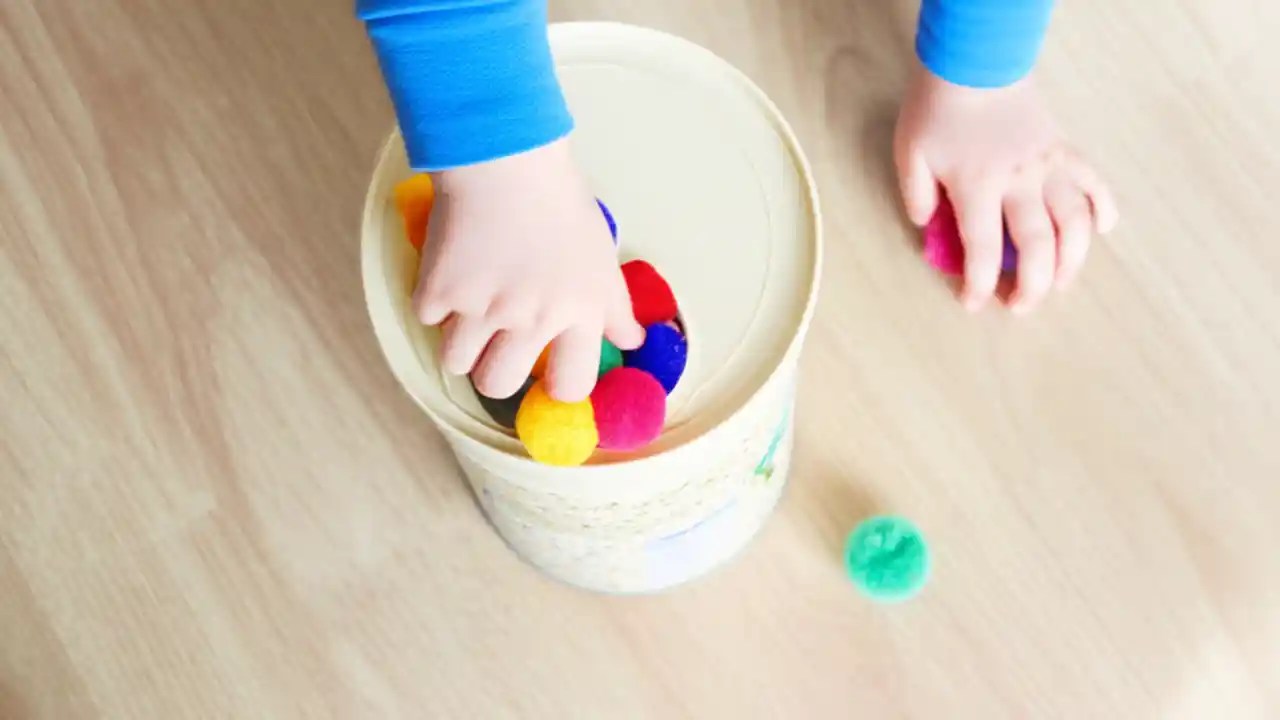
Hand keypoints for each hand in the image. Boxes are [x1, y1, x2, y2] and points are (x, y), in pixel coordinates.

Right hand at [414, 137, 643, 401]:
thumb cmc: (559, 202)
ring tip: (470, 308)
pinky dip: (434, 301)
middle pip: (497, 386)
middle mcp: (531, 319)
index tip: (549, 375)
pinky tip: (451, 269)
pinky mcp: (438, 290)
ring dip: (460, 342)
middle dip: (494, 372)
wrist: (504, 158)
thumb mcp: (600, 256)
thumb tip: (630, 341)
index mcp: (577, 313)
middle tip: (496, 346)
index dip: (558, 388)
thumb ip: (614, 307)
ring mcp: (480, 308)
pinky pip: (427, 319)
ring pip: (455, 362)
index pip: (571, 387)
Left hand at [894, 62, 1118, 312]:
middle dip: (1033, 285)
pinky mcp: (1065, 150)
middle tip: (1021, 307)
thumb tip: (929, 229)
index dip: (978, 284)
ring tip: (1060, 285)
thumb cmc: (937, 109)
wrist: (976, 62)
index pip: (982, 250)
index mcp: (978, 186)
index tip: (973, 305)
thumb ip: (917, 197)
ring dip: (1072, 261)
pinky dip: (1105, 209)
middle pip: (1037, 245)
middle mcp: (1020, 181)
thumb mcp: (910, 155)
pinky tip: (1104, 231)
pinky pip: (1095, 183)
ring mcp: (1048, 166)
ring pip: (1074, 223)